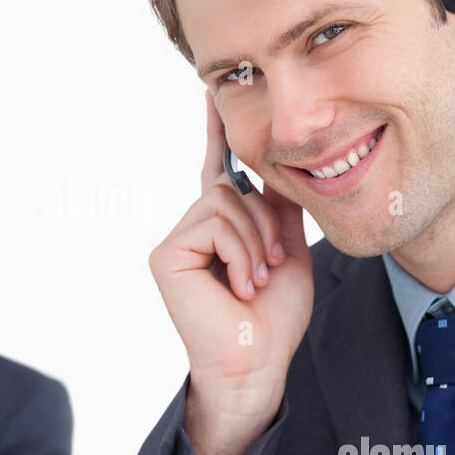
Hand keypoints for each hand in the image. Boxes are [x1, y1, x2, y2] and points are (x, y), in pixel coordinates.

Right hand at [148, 89, 313, 454]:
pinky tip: (238, 286)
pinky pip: (212, 223)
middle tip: (270, 267)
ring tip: (255, 281)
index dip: (215, 132)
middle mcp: (192, 227)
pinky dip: (238, 253)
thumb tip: (281, 163)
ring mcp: (176, 240)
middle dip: (263, 223)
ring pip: (224, 201)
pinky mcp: (166, 254)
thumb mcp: (288, 250)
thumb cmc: (273, 316)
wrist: (258, 361)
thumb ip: (280, 206)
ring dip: (254, 242)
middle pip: (232, 186)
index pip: (217, 169)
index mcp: (220, 226)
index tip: (210, 93)